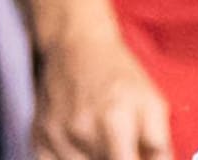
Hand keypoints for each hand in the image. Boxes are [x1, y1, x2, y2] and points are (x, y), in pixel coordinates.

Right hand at [33, 37, 173, 159]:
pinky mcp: (38, 140)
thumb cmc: (118, 76)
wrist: (76, 47)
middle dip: (119, 158)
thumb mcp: (152, 101)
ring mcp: (57, 137)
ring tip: (104, 145)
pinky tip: (83, 149)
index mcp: (116, 120)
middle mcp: (83, 130)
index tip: (138, 156)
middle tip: (123, 147)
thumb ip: (159, 142)